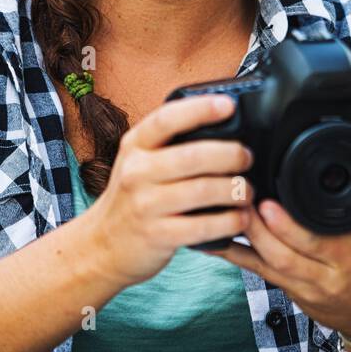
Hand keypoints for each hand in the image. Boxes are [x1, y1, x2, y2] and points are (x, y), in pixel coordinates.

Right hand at [83, 94, 254, 289]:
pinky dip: (229, 221)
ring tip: (247, 190)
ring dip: (235, 189)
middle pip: (192, 156)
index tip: (229, 105)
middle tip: (247, 157)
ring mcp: (145, 205)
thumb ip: (169, 144)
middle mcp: (136, 172)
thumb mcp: (139, 161)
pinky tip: (240, 218)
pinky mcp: (157, 235)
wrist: (103, 245)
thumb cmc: (133, 197)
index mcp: (135, 146)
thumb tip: (220, 123)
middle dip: (230, 155)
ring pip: (202, 190)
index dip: (200, 109)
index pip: (166, 119)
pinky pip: (202, 226)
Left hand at [200, 163, 350, 340]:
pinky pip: (257, 273)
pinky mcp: (287, 290)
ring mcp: (303, 288)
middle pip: (282, 256)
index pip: (315, 244)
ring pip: (265, 266)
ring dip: (242, 239)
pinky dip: (234, 255)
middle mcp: (324, 278)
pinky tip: (211, 237)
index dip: (287, 227)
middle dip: (255, 229)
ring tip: (223, 210)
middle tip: (235, 198)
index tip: (267, 202)